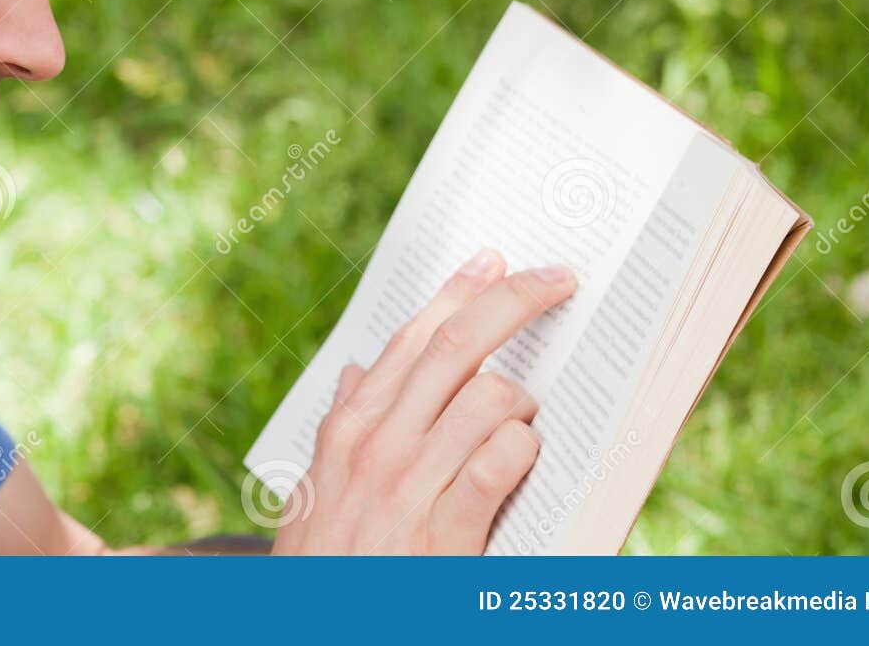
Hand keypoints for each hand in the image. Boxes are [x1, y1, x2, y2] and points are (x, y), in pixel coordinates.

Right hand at [270, 250, 575, 554]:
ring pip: (489, 399)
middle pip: (457, 347)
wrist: (311, 629)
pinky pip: (502, 463)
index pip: (411, 337)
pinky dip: (524, 451)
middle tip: (557, 280)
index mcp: (349, 427)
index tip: (494, 260)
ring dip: (524, 401)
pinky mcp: (444, 535)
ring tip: (526, 419)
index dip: (457, 291)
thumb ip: (341, 425)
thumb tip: (357, 370)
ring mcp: (410, 486)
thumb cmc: (323, 565)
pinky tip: (525, 457)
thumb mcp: (315, 489)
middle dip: (515, 302)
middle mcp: (377, 443)